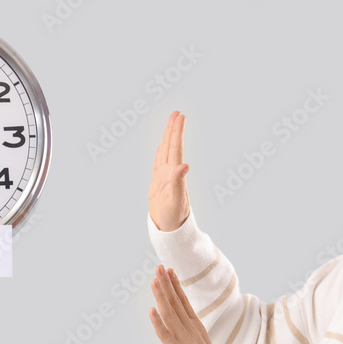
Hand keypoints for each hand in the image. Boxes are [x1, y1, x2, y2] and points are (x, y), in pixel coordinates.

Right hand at [148, 111, 191, 231]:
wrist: (170, 230)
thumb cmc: (174, 218)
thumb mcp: (176, 201)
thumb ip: (178, 182)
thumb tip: (184, 165)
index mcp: (174, 174)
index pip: (175, 148)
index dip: (177, 132)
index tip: (180, 116)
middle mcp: (170, 173)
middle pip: (171, 146)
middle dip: (173, 130)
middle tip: (177, 113)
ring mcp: (164, 178)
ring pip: (165, 153)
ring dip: (168, 138)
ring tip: (171, 125)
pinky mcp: (158, 184)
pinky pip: (158, 164)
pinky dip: (160, 153)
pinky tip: (161, 148)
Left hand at [149, 263, 211, 343]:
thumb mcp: (200, 339)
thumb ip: (191, 327)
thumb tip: (184, 317)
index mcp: (194, 324)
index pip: (183, 300)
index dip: (175, 285)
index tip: (169, 271)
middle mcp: (188, 327)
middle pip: (175, 302)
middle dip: (167, 283)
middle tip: (159, 267)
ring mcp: (182, 337)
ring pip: (169, 313)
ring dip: (161, 296)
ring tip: (154, 281)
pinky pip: (165, 334)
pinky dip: (157, 322)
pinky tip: (151, 310)